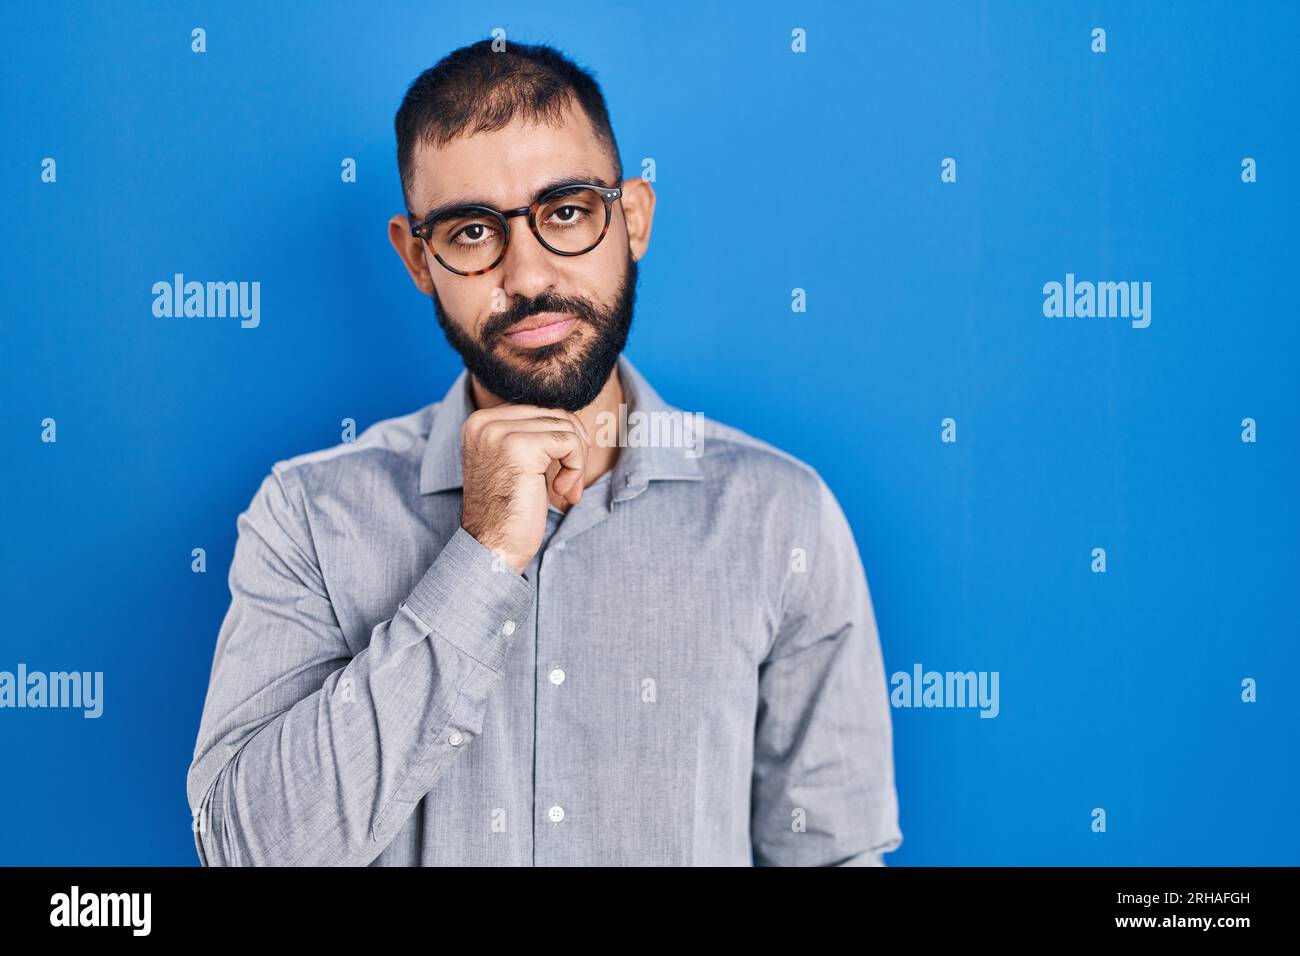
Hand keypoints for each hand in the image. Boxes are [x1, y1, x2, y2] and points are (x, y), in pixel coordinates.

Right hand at [459, 405, 591, 574]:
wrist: (493, 547)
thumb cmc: (508, 511)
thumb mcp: (515, 463)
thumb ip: (532, 435)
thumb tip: (574, 418)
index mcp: (480, 422)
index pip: (538, 409)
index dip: (561, 437)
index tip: (564, 469)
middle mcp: (484, 421)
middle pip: (554, 414)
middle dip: (574, 447)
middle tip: (570, 483)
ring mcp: (500, 432)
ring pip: (565, 426)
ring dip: (577, 461)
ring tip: (566, 490)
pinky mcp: (521, 447)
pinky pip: (570, 442)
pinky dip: (576, 468)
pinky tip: (562, 492)